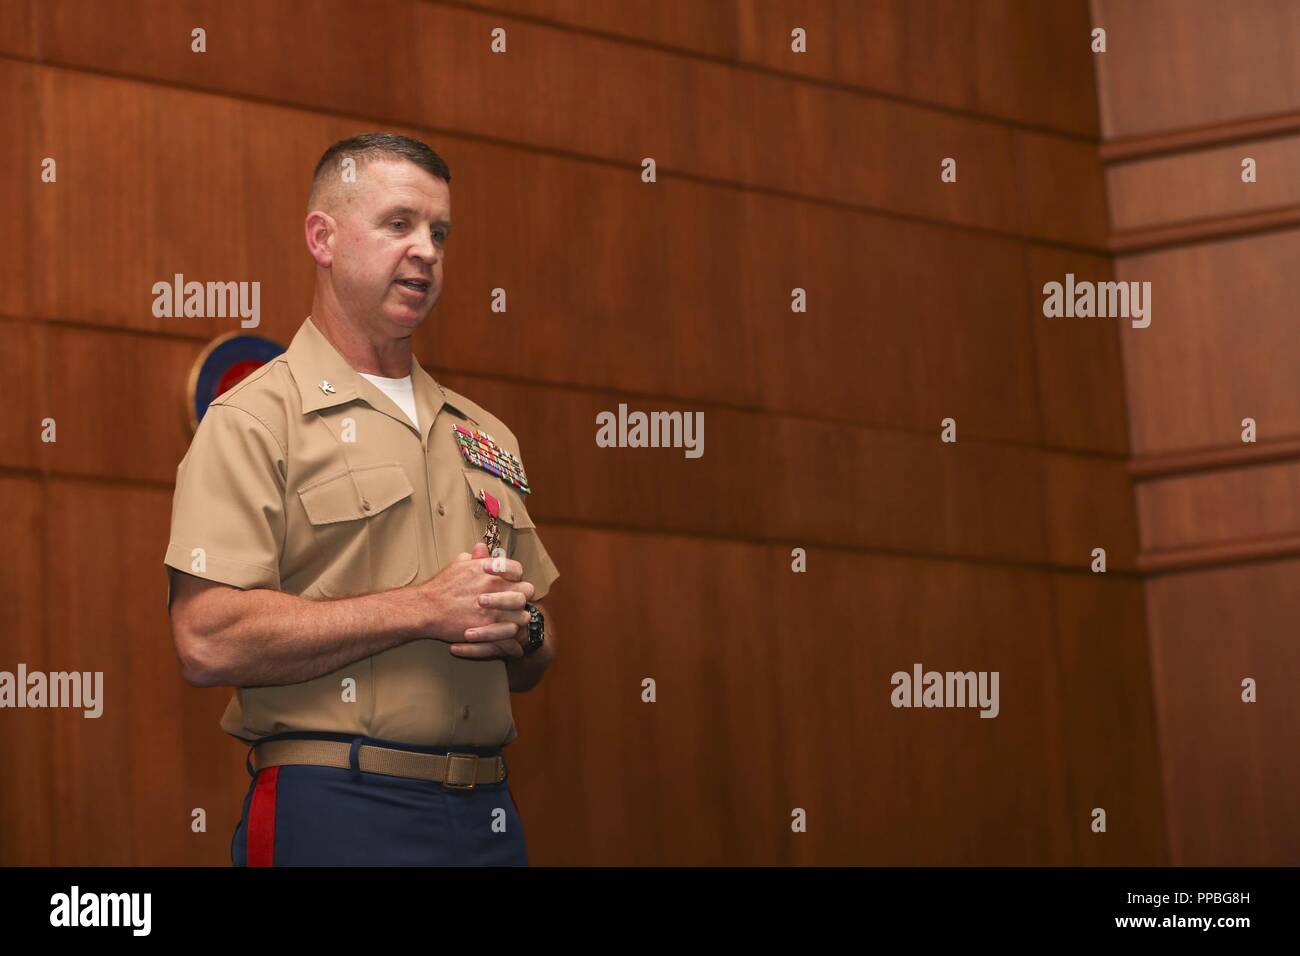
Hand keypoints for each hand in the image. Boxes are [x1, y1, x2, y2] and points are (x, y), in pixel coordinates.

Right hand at [419, 542, 533, 658]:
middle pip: (526, 592)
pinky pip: (511, 635)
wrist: (426, 608)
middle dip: (522, 597)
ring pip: (523, 616)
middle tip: (513, 602)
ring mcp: (494, 610)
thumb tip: (481, 547)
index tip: (507, 580)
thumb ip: (475, 558)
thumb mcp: (458, 565)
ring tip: (510, 620)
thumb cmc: (441, 586)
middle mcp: (496, 588)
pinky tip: (506, 636)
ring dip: (518, 618)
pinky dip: (511, 638)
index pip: (517, 569)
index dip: (515, 575)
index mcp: (490, 571)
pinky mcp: (488, 629)